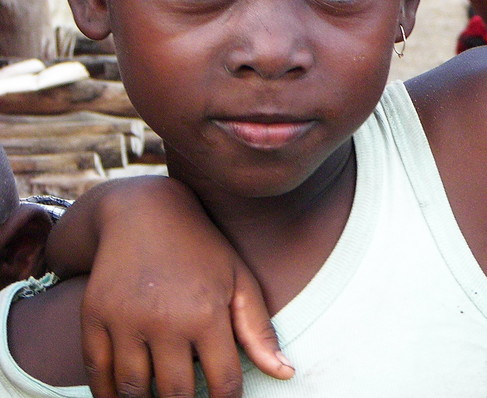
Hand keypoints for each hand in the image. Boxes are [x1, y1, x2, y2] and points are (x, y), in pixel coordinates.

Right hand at [59, 177, 292, 397]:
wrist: (144, 213)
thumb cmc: (201, 250)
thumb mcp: (239, 281)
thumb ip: (259, 331)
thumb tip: (287, 374)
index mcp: (207, 313)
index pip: (222, 383)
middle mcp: (165, 320)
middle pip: (176, 394)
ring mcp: (126, 320)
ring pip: (133, 390)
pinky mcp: (94, 317)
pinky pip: (97, 374)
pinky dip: (107, 394)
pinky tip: (123, 396)